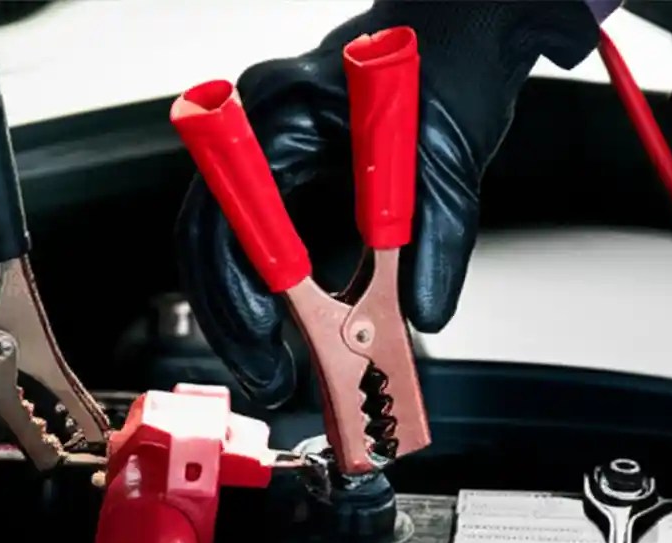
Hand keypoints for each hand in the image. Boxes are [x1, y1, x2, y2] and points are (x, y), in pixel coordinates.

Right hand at [175, 1, 604, 406]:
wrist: (459, 35)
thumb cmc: (447, 68)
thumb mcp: (451, 158)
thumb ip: (439, 240)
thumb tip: (424, 313)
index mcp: (281, 114)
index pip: (227, 215)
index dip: (234, 290)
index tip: (262, 342)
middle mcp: (261, 136)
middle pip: (212, 243)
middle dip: (235, 322)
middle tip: (272, 379)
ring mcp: (271, 164)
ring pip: (228, 254)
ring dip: (249, 320)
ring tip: (282, 373)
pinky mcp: (292, 189)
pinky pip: (264, 252)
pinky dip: (277, 300)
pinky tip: (302, 339)